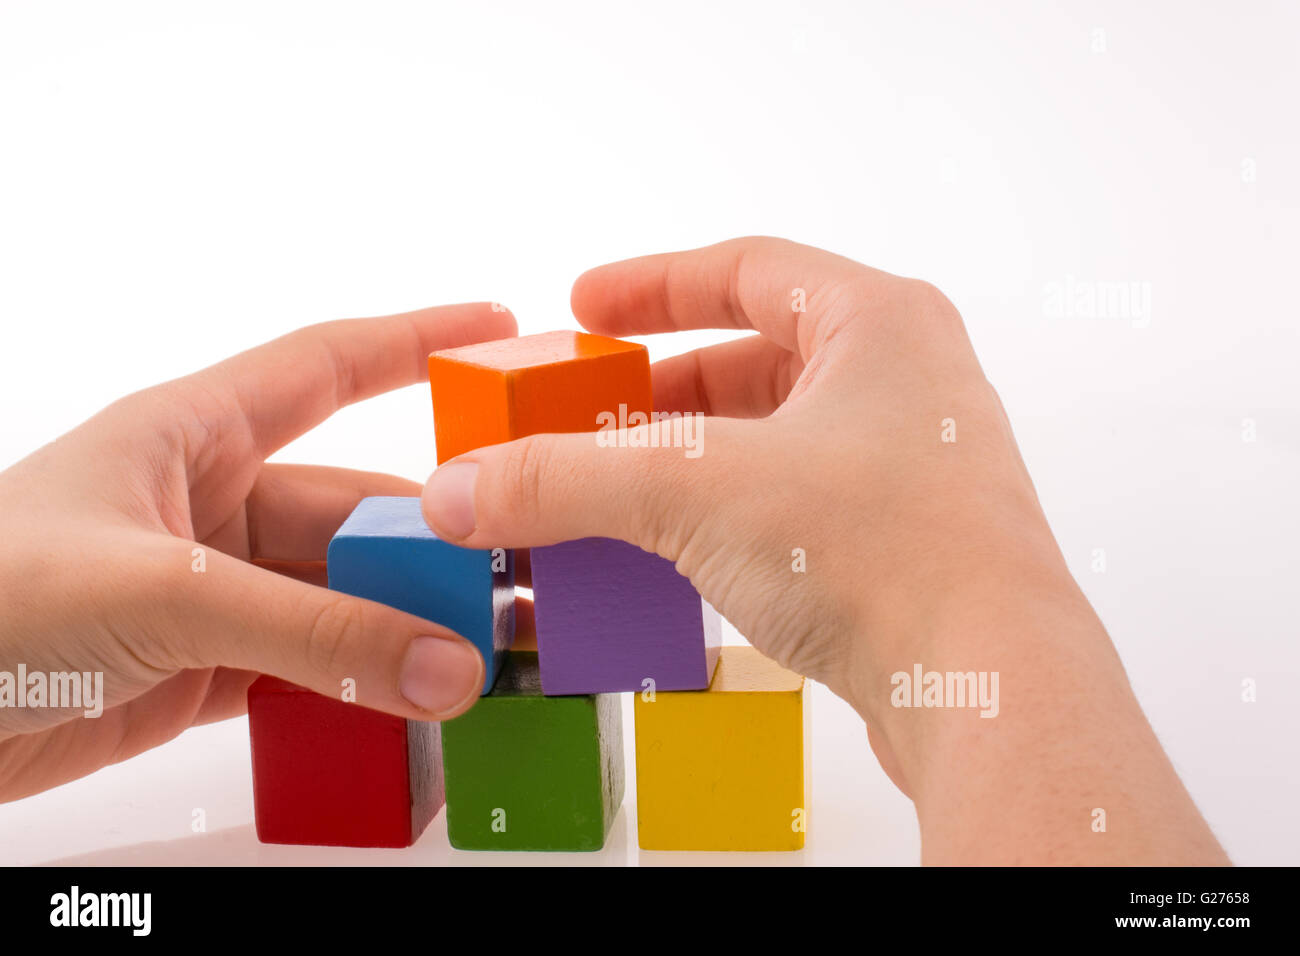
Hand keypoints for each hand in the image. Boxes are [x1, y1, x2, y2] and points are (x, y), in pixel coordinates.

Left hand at [0, 304, 514, 800]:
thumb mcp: (163, 595)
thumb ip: (314, 635)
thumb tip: (443, 663)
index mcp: (190, 435)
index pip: (325, 367)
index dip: (414, 342)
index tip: (497, 332)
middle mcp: (210, 506)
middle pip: (356, 511)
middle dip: (436, 544)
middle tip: (513, 582)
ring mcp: (212, 593)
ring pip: (343, 599)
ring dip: (407, 629)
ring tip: (478, 660)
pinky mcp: (204, 670)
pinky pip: (313, 670)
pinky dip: (365, 688)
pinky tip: (412, 703)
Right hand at [421, 237, 1227, 863]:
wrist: (988, 689)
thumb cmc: (890, 559)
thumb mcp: (697, 494)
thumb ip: (566, 481)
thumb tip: (463, 488)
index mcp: (878, 324)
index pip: (746, 269)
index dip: (651, 285)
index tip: (582, 305)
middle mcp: (901, 385)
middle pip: (750, 361)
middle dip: (654, 391)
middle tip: (580, 416)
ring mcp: (906, 467)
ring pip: (766, 442)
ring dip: (680, 464)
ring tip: (606, 492)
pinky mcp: (897, 544)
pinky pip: (785, 508)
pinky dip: (719, 518)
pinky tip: (668, 553)